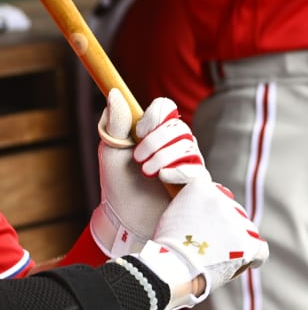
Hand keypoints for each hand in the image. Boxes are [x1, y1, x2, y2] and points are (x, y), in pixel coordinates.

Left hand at [90, 90, 208, 257]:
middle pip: (178, 125)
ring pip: (188, 145)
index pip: (166, 107)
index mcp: (153, 130)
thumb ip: (116, 121)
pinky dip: (177, 171)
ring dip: (164, 156)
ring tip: (146, 171)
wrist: (123, 217)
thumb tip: (115, 92)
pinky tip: (162, 178)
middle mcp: (173, 143)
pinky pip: (197, 170)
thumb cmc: (116, 181)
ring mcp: (187, 163)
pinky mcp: (195, 185)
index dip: (155, 115)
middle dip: (157, 140)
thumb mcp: (111, 149)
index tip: (139, 131)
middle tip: (138, 157)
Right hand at [133, 177, 268, 309]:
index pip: (218, 194)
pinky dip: (256, 256)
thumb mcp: (174, 211)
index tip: (209, 221)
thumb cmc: (168, 243)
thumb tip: (206, 208)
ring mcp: (235, 221)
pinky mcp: (247, 244)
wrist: (171, 266)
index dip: (215, 209)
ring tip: (225, 254)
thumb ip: (194, 203)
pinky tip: (250, 262)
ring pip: (247, 229)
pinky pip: (261, 249)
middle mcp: (221, 199)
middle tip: (214, 242)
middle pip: (234, 211)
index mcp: (201, 187)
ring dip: (239, 239)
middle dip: (227, 225)